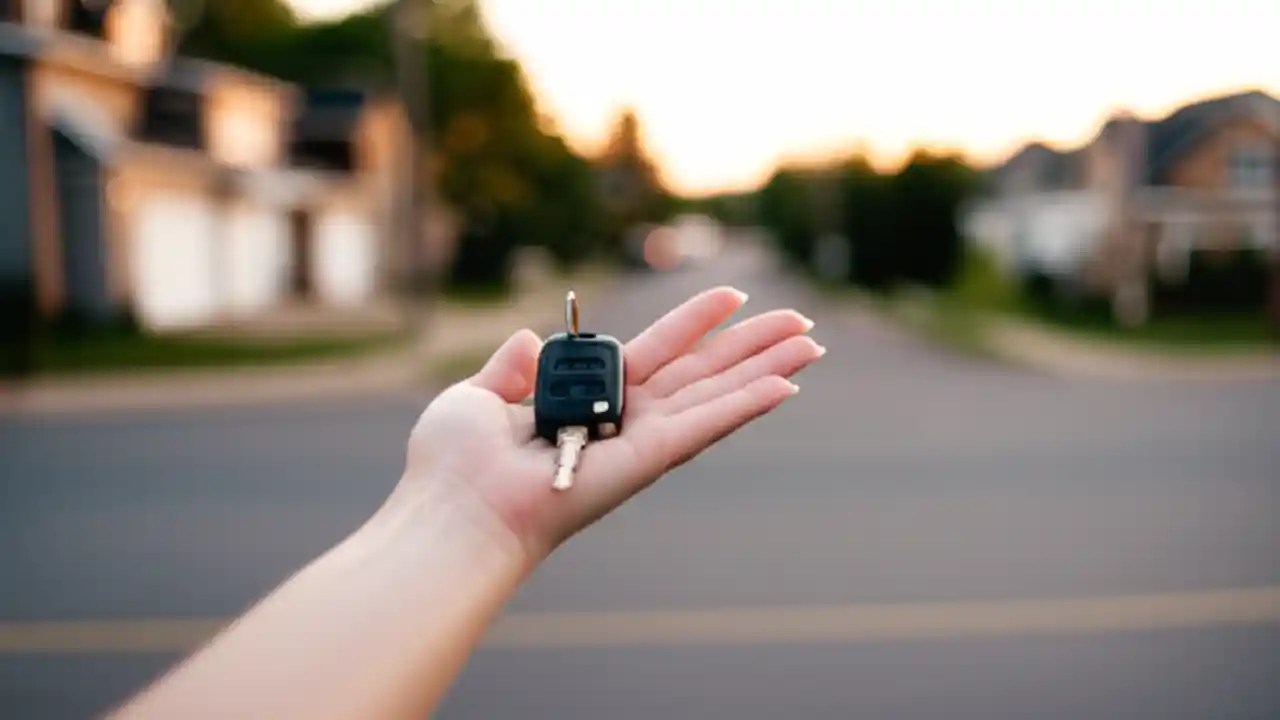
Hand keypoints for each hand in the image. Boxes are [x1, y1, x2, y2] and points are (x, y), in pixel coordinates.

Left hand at [392, 287, 823, 561]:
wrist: (456, 510)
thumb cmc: (455, 465)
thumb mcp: (478, 396)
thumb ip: (510, 368)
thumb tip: (526, 337)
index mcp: (591, 398)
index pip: (658, 351)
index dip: (696, 322)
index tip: (733, 297)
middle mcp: (624, 419)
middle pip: (703, 372)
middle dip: (753, 346)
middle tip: (803, 324)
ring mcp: (639, 440)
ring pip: (716, 395)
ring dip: (767, 369)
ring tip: (813, 344)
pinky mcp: (646, 459)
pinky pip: (703, 425)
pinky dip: (746, 406)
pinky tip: (787, 387)